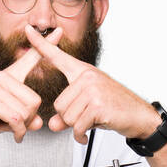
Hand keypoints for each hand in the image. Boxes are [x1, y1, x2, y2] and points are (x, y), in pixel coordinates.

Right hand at [0, 49, 45, 144]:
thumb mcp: (5, 118)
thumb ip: (24, 118)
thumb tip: (39, 123)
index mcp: (6, 77)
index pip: (29, 58)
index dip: (45, 45)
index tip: (59, 31)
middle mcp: (2, 78)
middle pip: (34, 100)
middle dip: (30, 119)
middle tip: (20, 127)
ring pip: (26, 111)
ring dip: (23, 127)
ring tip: (14, 131)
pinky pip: (17, 119)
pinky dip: (18, 132)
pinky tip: (15, 136)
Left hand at [23, 23, 160, 144]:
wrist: (139, 116)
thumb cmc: (115, 108)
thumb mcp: (87, 108)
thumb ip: (66, 115)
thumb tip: (52, 125)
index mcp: (83, 72)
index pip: (58, 56)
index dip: (41, 44)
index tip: (27, 30)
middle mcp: (86, 76)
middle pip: (59, 105)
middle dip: (70, 118)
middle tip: (87, 116)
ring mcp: (92, 89)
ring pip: (66, 117)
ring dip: (77, 126)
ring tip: (92, 120)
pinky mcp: (97, 105)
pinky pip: (77, 126)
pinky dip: (81, 135)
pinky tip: (88, 133)